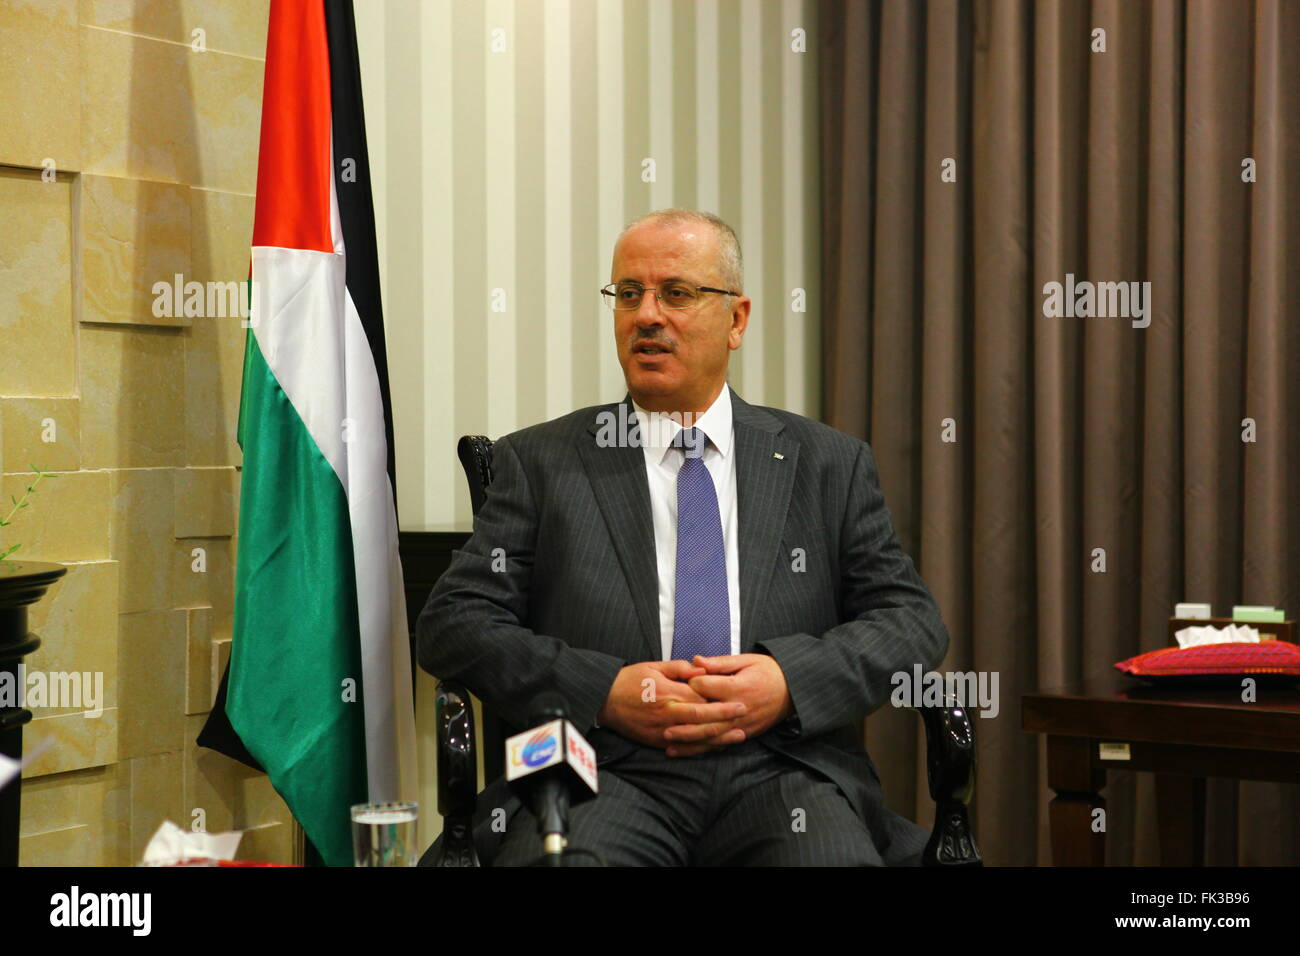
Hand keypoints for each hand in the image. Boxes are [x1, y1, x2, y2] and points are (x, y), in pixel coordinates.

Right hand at [596, 660, 748, 751]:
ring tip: (739, 735)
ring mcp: (663, 732)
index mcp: (668, 694)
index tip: (738, 696)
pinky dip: (701, 748)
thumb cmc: (629, 681)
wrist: (604, 701)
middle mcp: (668, 715)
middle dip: (726, 717)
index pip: (701, 698)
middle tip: (744, 712)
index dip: (721, 699)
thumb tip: (703, 670)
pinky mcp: (658, 742)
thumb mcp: (653, 667)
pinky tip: (716, 746)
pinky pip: (684, 748)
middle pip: (703, 719)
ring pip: (697, 738)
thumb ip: (680, 669)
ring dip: (719, 738)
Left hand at [660, 654, 793, 756]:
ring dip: (689, 739)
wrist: (793, 691)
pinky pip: (721, 744)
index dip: (691, 683)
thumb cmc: (768, 671)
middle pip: (706, 716)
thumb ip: (719, 663)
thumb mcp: (746, 660)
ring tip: (668, 741)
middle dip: (683, 719)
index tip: (680, 681)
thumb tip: (696, 661)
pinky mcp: (745, 734)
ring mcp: (742, 725)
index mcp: (738, 686)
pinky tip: (687, 751)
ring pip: (712, 735)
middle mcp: (739, 709)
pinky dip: (703, 748)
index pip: (707, 687)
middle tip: (662, 719)